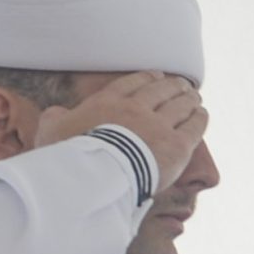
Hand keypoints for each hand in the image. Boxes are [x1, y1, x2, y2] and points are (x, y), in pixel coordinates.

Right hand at [35, 70, 207, 185]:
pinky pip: (194, 126)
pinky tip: (202, 114)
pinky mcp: (176, 146)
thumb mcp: (51, 131)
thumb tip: (57, 113)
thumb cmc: (69, 156)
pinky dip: (199, 117)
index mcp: (108, 102)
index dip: (148, 78)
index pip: (133, 83)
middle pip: (161, 90)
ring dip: (189, 98)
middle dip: (173, 86)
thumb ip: (56, 117)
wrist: (95, 176)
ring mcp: (158, 126)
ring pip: (180, 105)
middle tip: (182, 85)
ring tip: (194, 97)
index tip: (157, 76)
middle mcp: (136, 108)